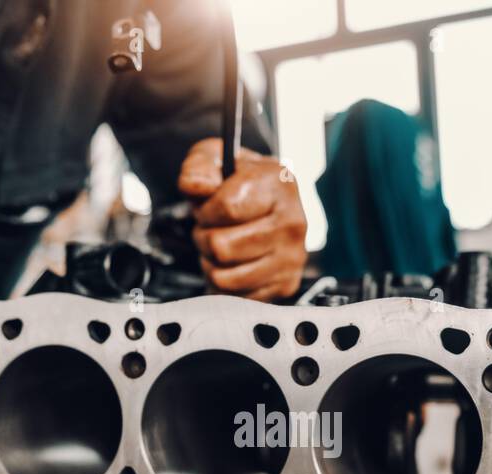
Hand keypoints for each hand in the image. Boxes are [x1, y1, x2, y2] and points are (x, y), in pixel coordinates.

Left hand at [177, 137, 307, 301]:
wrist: (268, 203)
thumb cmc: (237, 181)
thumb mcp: (214, 159)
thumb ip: (198, 167)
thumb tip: (197, 188)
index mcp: (280, 184)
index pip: (227, 208)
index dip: (205, 210)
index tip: (208, 207)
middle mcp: (294, 222)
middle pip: (221, 247)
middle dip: (204, 238)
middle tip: (212, 229)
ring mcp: (293, 258)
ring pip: (224, 277)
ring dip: (211, 263)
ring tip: (220, 245)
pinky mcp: (286, 285)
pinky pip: (235, 297)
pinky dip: (223, 283)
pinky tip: (232, 264)